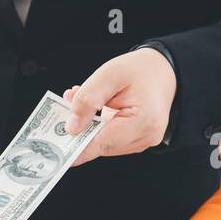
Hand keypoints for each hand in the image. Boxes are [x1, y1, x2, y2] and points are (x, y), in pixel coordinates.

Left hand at [64, 47, 176, 165]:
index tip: (56, 149)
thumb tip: (71, 127)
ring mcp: (142, 141)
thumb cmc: (141, 70)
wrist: (164, 70)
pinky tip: (94, 108)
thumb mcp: (109, 75)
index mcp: (144, 121)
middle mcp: (146, 137)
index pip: (102, 143)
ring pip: (103, 143)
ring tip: (81, 99)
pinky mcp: (136, 141)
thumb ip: (88, 100)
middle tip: (66, 105)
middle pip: (100, 145)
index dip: (77, 148)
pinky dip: (97, 127)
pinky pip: (109, 139)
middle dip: (80, 129)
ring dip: (87, 126)